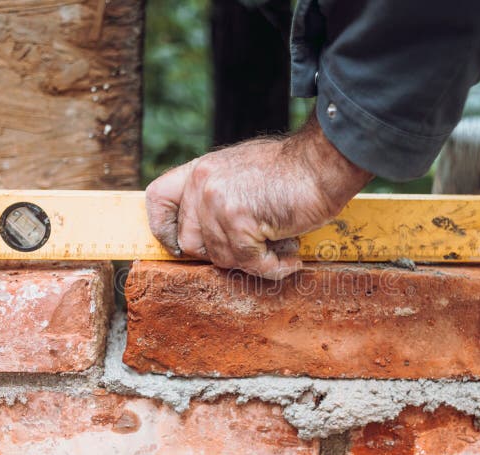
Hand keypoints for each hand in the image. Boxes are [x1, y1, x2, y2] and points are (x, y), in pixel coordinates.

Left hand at [145, 117, 371, 278]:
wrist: (322, 163)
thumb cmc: (292, 173)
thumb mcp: (243, 175)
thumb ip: (219, 197)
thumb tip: (210, 237)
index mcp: (200, 170)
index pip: (157, 199)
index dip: (164, 229)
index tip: (181, 247)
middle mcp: (202, 183)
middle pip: (190, 244)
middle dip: (225, 253)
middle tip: (258, 247)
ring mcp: (217, 201)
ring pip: (222, 257)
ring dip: (255, 260)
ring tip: (282, 245)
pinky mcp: (239, 220)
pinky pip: (249, 262)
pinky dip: (273, 266)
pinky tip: (291, 254)